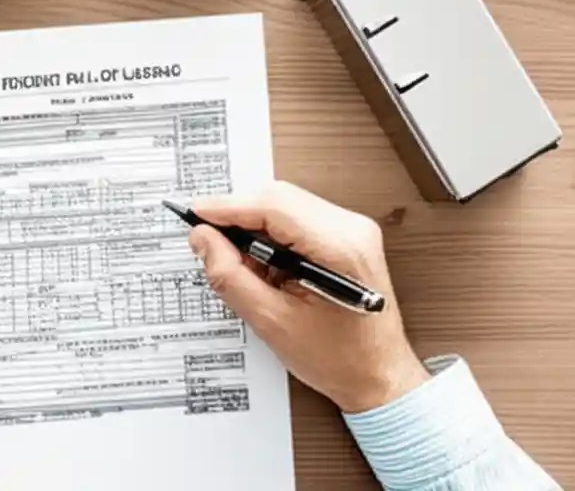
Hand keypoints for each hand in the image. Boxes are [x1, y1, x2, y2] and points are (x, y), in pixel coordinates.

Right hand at [188, 182, 429, 413]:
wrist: (379, 376)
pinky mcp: (347, 236)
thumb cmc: (340, 359)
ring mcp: (353, 230)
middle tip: (208, 242)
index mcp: (340, 248)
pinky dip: (271, 234)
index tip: (195, 214)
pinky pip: (298, 219)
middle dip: (238, 216)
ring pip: (285, 205)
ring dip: (254, 226)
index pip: (271, 206)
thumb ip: (231, 276)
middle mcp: (351, 229)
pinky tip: (263, 264)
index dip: (227, 207)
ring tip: (239, 263)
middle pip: (278, 198)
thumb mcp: (272, 322)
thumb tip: (204, 240)